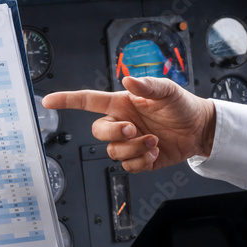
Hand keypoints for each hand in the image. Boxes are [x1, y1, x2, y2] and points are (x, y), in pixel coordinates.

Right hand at [42, 76, 215, 172]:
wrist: (199, 129)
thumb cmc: (181, 105)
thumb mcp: (168, 90)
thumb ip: (148, 85)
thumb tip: (128, 79)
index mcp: (121, 104)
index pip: (87, 101)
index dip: (66, 100)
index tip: (48, 101)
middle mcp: (121, 123)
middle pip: (98, 132)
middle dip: (113, 133)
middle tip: (134, 129)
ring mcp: (129, 143)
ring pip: (114, 152)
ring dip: (134, 148)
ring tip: (155, 141)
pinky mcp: (139, 160)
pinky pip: (128, 167)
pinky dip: (141, 161)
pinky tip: (155, 153)